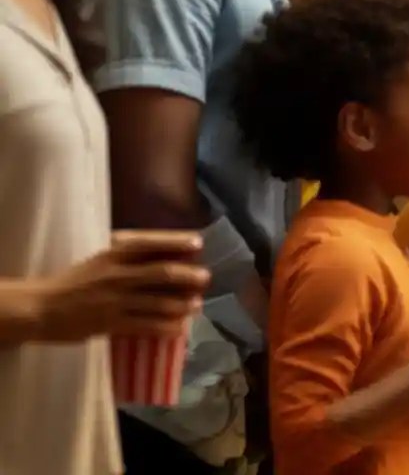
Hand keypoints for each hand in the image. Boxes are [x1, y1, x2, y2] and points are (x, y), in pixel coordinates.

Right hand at [36, 231, 208, 341]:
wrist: (40, 307)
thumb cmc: (73, 282)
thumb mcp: (99, 260)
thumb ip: (126, 257)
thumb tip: (163, 255)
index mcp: (111, 254)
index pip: (149, 243)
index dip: (175, 242)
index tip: (198, 243)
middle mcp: (116, 274)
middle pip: (160, 273)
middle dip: (187, 275)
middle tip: (205, 278)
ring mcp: (114, 300)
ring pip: (157, 302)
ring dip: (181, 304)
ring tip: (197, 305)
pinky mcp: (110, 324)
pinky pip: (145, 326)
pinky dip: (166, 327)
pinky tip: (180, 328)